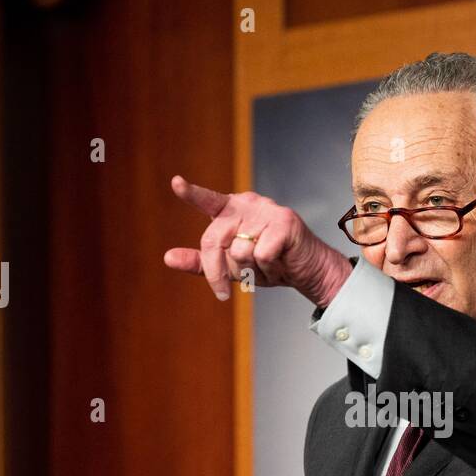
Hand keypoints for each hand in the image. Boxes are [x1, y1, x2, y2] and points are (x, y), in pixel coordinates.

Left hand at [162, 175, 353, 306]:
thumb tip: (168, 257)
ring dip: (252, 270)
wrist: (308, 271)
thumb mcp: (231, 267)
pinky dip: (269, 268)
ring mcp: (266, 210)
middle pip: (214, 240)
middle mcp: (246, 205)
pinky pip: (262, 254)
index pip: (206, 201)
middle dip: (216, 273)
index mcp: (230, 211)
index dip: (191, 193)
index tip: (176, 183)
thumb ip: (201, 262)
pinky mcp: (284, 221)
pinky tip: (281, 263)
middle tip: (223, 292)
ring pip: (239, 251)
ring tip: (267, 266)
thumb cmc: (269, 265)